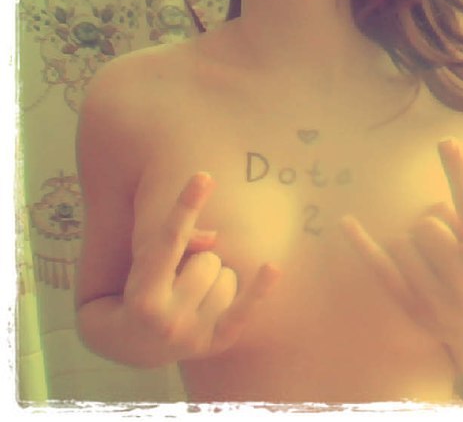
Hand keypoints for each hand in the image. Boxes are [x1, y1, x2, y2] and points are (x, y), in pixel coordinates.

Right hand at [123, 172, 280, 359]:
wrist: (130, 346)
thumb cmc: (139, 294)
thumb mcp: (145, 267)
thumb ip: (178, 244)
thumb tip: (215, 238)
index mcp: (144, 294)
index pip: (169, 241)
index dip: (186, 206)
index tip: (203, 176)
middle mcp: (168, 319)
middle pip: (208, 260)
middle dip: (199, 261)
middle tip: (182, 278)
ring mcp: (193, 335)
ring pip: (228, 278)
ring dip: (216, 279)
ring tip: (194, 295)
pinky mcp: (215, 344)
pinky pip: (243, 310)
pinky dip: (259, 289)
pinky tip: (272, 267)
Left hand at [340, 138, 462, 375]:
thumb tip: (436, 196)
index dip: (459, 173)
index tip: (445, 140)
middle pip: (427, 223)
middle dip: (430, 224)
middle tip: (442, 246)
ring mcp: (439, 299)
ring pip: (402, 241)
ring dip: (410, 242)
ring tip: (430, 264)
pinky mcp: (414, 309)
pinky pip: (380, 268)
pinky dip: (361, 243)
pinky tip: (346, 222)